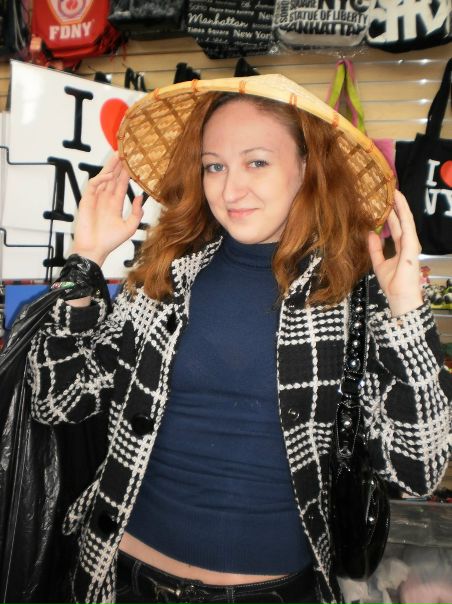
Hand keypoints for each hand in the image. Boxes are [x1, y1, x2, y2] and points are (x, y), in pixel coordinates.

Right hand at [70, 154, 143, 266]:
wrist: (95, 250)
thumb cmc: (110, 241)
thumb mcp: (129, 227)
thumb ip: (136, 212)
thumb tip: (140, 196)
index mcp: (114, 205)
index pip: (120, 185)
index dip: (126, 175)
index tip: (132, 164)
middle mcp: (105, 200)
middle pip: (112, 178)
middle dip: (118, 166)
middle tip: (124, 153)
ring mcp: (95, 199)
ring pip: (103, 179)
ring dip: (110, 168)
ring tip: (117, 156)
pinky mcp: (86, 201)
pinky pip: (93, 186)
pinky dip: (100, 179)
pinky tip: (109, 175)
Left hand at [368, 190, 422, 316]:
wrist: (399, 295)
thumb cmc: (392, 283)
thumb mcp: (378, 263)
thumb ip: (375, 249)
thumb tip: (371, 233)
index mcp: (401, 247)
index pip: (396, 227)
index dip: (392, 215)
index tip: (385, 203)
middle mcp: (407, 243)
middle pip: (401, 221)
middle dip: (395, 206)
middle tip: (389, 191)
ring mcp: (411, 243)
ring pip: (405, 219)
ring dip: (400, 205)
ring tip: (394, 190)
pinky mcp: (411, 244)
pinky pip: (407, 224)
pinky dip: (403, 211)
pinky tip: (398, 201)